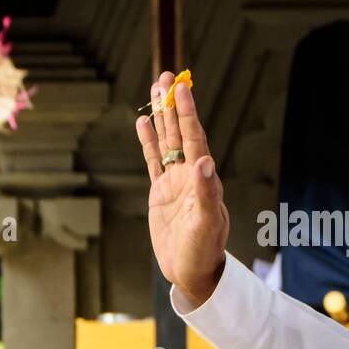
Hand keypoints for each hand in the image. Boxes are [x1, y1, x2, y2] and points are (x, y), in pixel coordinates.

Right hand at [136, 72, 229, 305]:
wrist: (191, 272)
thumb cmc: (202, 250)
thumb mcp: (205, 223)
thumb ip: (205, 192)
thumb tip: (204, 161)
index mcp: (204, 179)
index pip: (194, 139)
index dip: (188, 114)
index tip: (182, 88)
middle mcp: (191, 175)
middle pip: (180, 133)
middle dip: (174, 105)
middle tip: (168, 75)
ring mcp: (175, 181)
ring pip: (166, 142)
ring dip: (162, 117)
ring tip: (156, 89)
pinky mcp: (161, 192)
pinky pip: (153, 161)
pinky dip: (149, 141)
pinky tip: (143, 122)